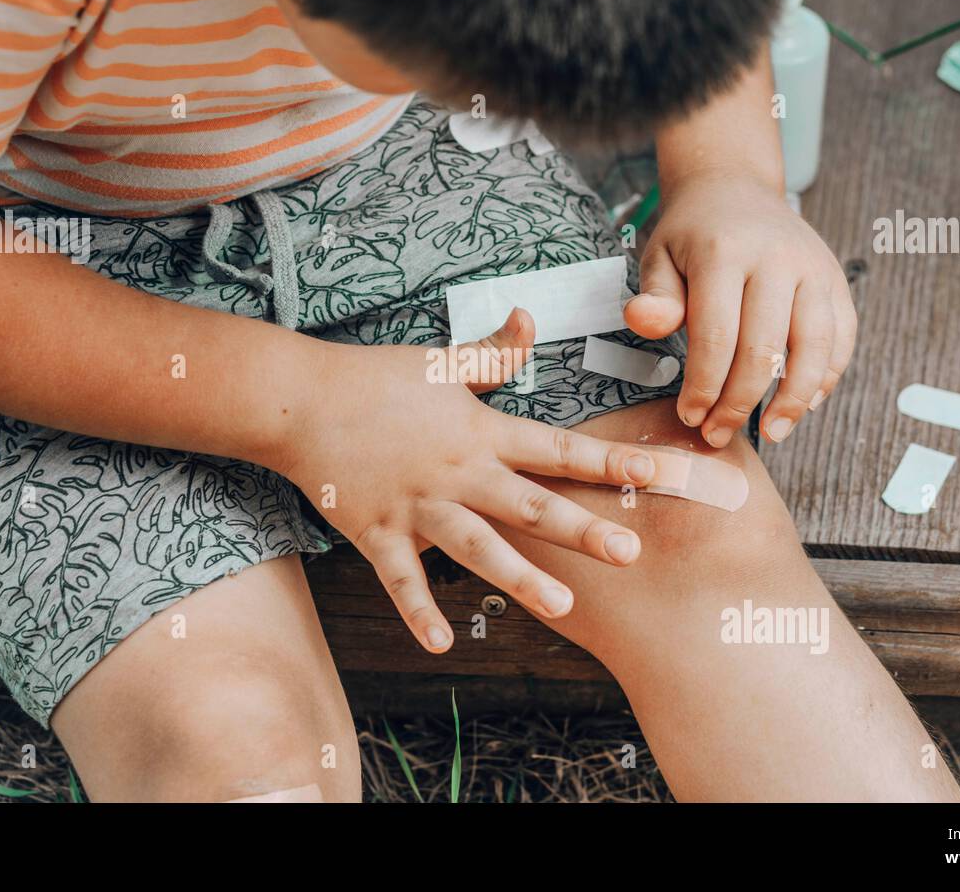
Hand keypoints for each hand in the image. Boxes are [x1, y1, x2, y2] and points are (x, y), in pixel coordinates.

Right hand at [279, 309, 656, 653]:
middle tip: (630, 554)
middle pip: (528, 503)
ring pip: (476, 546)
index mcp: (479, 433)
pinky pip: (401, 579)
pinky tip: (442, 643)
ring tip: (563, 605)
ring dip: (520, 576)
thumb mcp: (441, 361)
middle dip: (581, 529)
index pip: (556, 448)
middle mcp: (457, 473)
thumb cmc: (375, 379)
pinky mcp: (377, 532)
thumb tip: (530, 317)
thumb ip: (493, 352)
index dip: (608, 462)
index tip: (658, 475)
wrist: (301, 399)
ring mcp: (417, 506)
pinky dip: (418, 611)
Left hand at [624, 173, 855, 446]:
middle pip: (765, 349)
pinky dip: (828, 376)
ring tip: (772, 434)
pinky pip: (842, 335)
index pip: (717, 336)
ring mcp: (813, 268)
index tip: (690, 417)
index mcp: (725, 252)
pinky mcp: (836, 279)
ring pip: (814, 347)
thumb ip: (654, 297)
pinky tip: (805, 404)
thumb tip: (642, 322)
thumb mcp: (659, 257)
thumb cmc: (692, 234)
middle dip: (740, 402)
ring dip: (794, 400)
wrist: (735, 189)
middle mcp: (777, 258)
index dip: (704, 386)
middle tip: (718, 433)